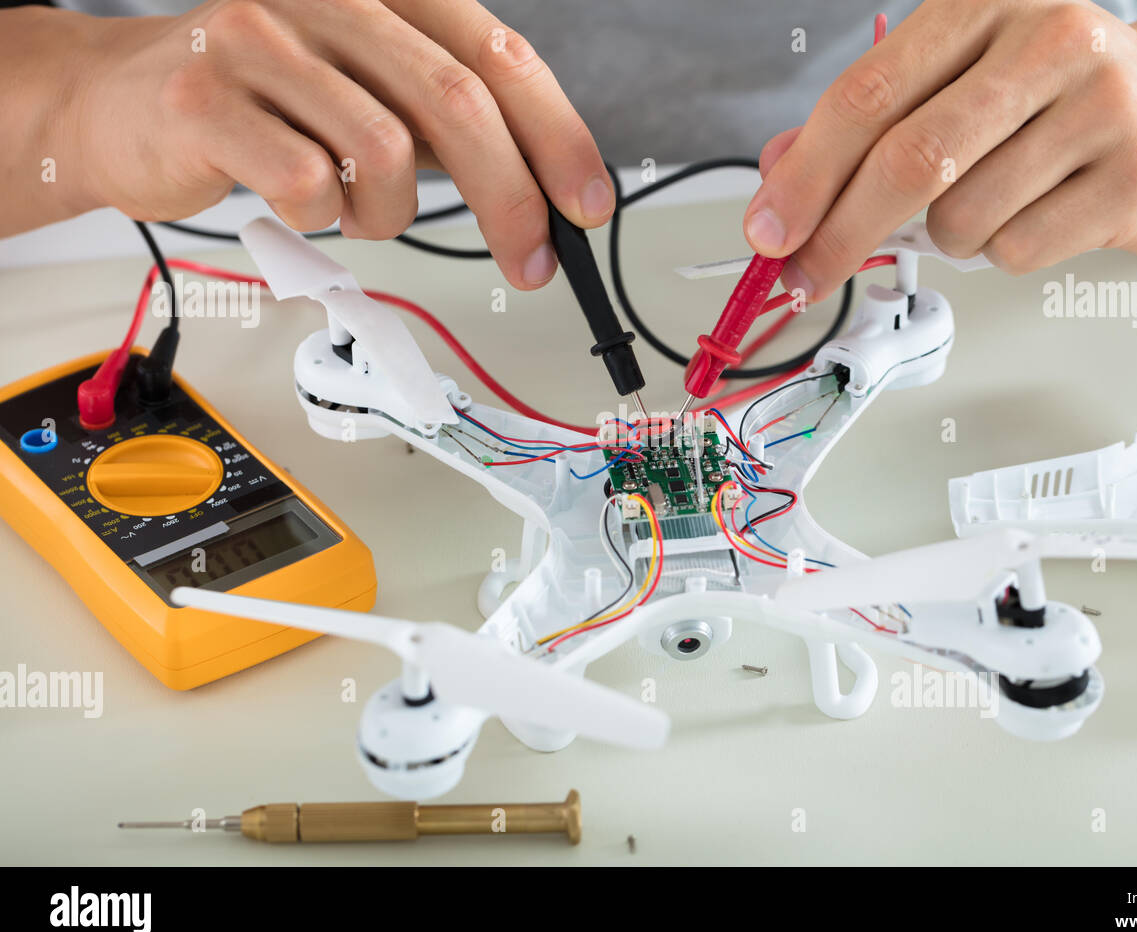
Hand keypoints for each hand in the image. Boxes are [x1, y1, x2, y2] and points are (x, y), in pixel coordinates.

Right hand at [69, 0, 613, 287]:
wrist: (121, 102)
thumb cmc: (266, 107)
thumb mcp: (373, 97)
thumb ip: (448, 124)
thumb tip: (547, 190)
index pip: (498, 54)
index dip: (557, 135)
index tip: (588, 206)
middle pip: (457, 104)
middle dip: (511, 201)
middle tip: (532, 262)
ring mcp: (260, 38)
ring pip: (385, 154)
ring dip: (390, 214)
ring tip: (357, 210)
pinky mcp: (203, 97)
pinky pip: (308, 185)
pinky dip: (322, 220)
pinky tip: (299, 204)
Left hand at [743, 0, 1136, 298]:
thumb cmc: (1054, 99)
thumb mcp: (957, 84)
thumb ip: (869, 125)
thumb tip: (779, 176)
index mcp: (983, 6)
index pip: (867, 95)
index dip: (805, 175)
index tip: (769, 231)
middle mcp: (1048, 39)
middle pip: (909, 161)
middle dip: (841, 233)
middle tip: (807, 274)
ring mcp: (1103, 104)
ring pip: (961, 218)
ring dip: (946, 237)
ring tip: (989, 202)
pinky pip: (1016, 251)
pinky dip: (1003, 253)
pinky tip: (1040, 212)